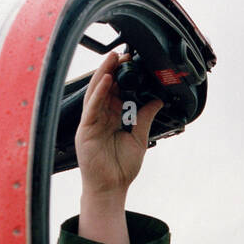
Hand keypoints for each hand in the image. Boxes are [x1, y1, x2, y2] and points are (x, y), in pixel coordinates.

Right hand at [75, 49, 164, 200]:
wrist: (111, 188)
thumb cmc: (121, 168)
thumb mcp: (139, 138)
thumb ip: (146, 117)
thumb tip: (157, 100)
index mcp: (112, 118)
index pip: (116, 92)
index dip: (123, 77)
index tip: (134, 63)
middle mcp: (101, 118)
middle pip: (105, 88)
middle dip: (113, 70)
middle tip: (124, 55)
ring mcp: (92, 123)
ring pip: (96, 93)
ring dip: (103, 74)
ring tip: (112, 59)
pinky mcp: (85, 130)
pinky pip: (92, 107)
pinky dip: (99, 93)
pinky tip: (106, 80)